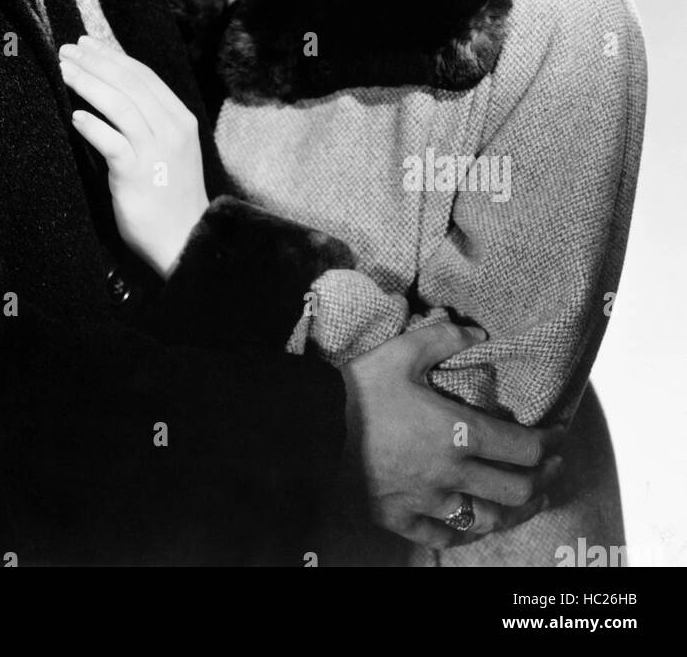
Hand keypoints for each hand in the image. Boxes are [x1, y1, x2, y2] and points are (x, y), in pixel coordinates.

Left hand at [58, 36, 208, 277]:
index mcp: (180, 119)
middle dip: (95, 62)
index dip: (113, 56)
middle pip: (129, 84)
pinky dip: (93, 125)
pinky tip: (75, 116)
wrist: (183, 238)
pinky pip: (112, 142)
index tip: (87, 44)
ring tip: (64, 72)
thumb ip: (150, 120)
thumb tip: (114, 89)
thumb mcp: (169, 148)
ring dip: (88, 84)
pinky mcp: (137, 174)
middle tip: (67, 50)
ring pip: (120, 105)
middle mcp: (171, 129)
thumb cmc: (169, 193)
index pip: (144, 76)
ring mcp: (155, 151)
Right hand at [339, 323, 563, 547]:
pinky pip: (445, 536)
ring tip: (529, 501)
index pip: (523, 447)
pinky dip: (468, 533)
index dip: (550, 442)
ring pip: (490, 520)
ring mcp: (429, 502)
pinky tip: (476, 526)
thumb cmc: (359, 390)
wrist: (312, 429)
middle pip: (517, 489)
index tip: (558, 433)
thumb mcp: (401, 352)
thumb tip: (478, 333)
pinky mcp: (402, 519)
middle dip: (543, 478)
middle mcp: (453, 474)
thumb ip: (443, 338)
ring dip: (518, 511)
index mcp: (459, 433)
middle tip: (553, 466)